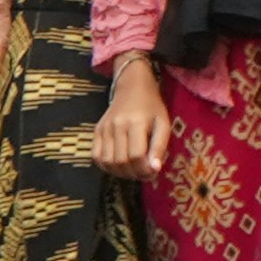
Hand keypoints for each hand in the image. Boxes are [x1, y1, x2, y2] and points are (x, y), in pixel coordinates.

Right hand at [92, 56, 165, 180]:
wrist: (132, 87)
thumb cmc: (151, 107)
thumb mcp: (163, 123)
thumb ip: (160, 146)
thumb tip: (154, 169)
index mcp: (136, 122)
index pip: (136, 155)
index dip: (144, 170)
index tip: (152, 172)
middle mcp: (117, 125)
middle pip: (121, 161)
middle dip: (134, 173)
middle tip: (144, 173)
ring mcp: (105, 128)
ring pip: (108, 162)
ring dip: (121, 173)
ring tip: (133, 170)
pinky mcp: (97, 130)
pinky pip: (96, 156)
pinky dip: (106, 166)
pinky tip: (119, 165)